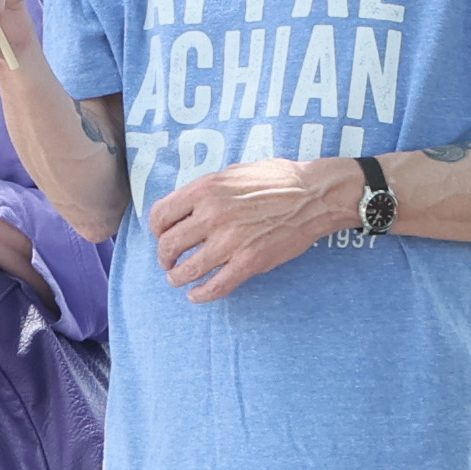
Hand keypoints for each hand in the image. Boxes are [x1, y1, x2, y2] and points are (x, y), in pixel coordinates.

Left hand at [146, 157, 357, 301]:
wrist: (314, 194)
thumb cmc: (276, 179)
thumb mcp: (231, 173)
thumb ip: (205, 191)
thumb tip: (184, 207)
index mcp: (204, 190)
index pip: (160, 215)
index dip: (156, 229)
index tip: (161, 235)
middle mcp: (212, 215)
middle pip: (169, 244)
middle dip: (164, 256)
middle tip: (167, 260)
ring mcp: (230, 241)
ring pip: (188, 269)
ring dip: (177, 277)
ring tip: (176, 278)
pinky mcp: (250, 261)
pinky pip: (217, 285)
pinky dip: (202, 294)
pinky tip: (196, 295)